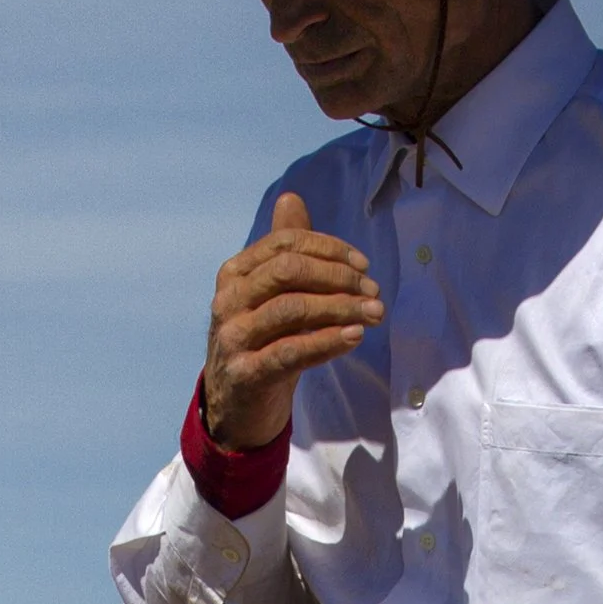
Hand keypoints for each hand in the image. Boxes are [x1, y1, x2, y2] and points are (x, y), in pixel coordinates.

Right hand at [202, 193, 383, 450]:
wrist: (235, 405)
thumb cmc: (262, 341)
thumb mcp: (271, 294)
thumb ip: (283, 250)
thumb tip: (291, 198)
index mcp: (235, 273)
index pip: (285, 243)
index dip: (329, 248)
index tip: (363, 265)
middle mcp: (228, 301)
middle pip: (288, 271)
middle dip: (338, 276)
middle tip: (373, 292)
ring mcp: (233, 338)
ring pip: (292, 309)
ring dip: (341, 308)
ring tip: (374, 314)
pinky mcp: (246, 373)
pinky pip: (291, 352)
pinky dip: (327, 341)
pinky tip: (354, 336)